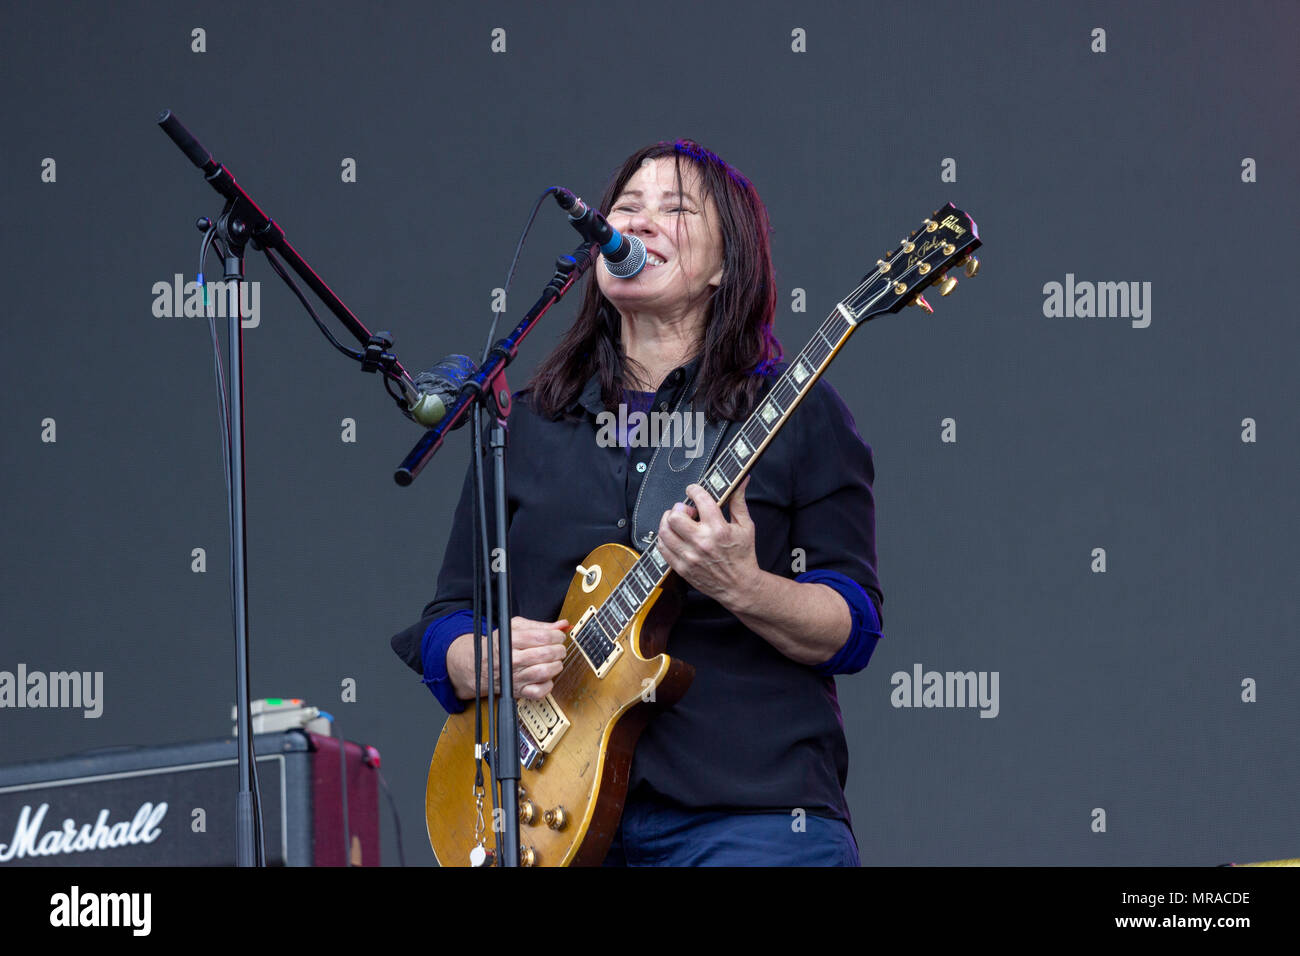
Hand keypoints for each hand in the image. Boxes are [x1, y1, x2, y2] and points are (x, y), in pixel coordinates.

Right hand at [447, 616, 569, 700]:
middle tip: (559, 648)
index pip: (542, 637)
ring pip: (545, 672)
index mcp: (511, 640)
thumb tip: (562, 625)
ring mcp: (516, 677)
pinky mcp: (519, 691)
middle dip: (559, 650)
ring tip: (555, 661)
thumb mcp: (515, 628)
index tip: (559, 636)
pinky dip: (548, 685)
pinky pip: (539, 692)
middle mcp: (513, 659)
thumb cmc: (501, 644)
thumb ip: (540, 625)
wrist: (480, 665)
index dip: (556, 636)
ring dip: (556, 665)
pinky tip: (547, 677)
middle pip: (545, 654)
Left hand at [655, 476, 761, 607]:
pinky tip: (674, 536)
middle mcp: (702, 542)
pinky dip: (665, 538)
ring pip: (665, 531)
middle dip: (679, 508)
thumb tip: (742, 480)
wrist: (740, 586)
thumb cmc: (743, 556)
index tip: (693, 490)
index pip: (700, 499)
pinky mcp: (682, 568)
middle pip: (675, 515)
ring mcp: (689, 556)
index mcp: (719, 529)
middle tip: (687, 511)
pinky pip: (662, 548)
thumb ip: (739, 501)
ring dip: (668, 522)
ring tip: (678, 522)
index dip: (694, 489)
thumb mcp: (746, 526)